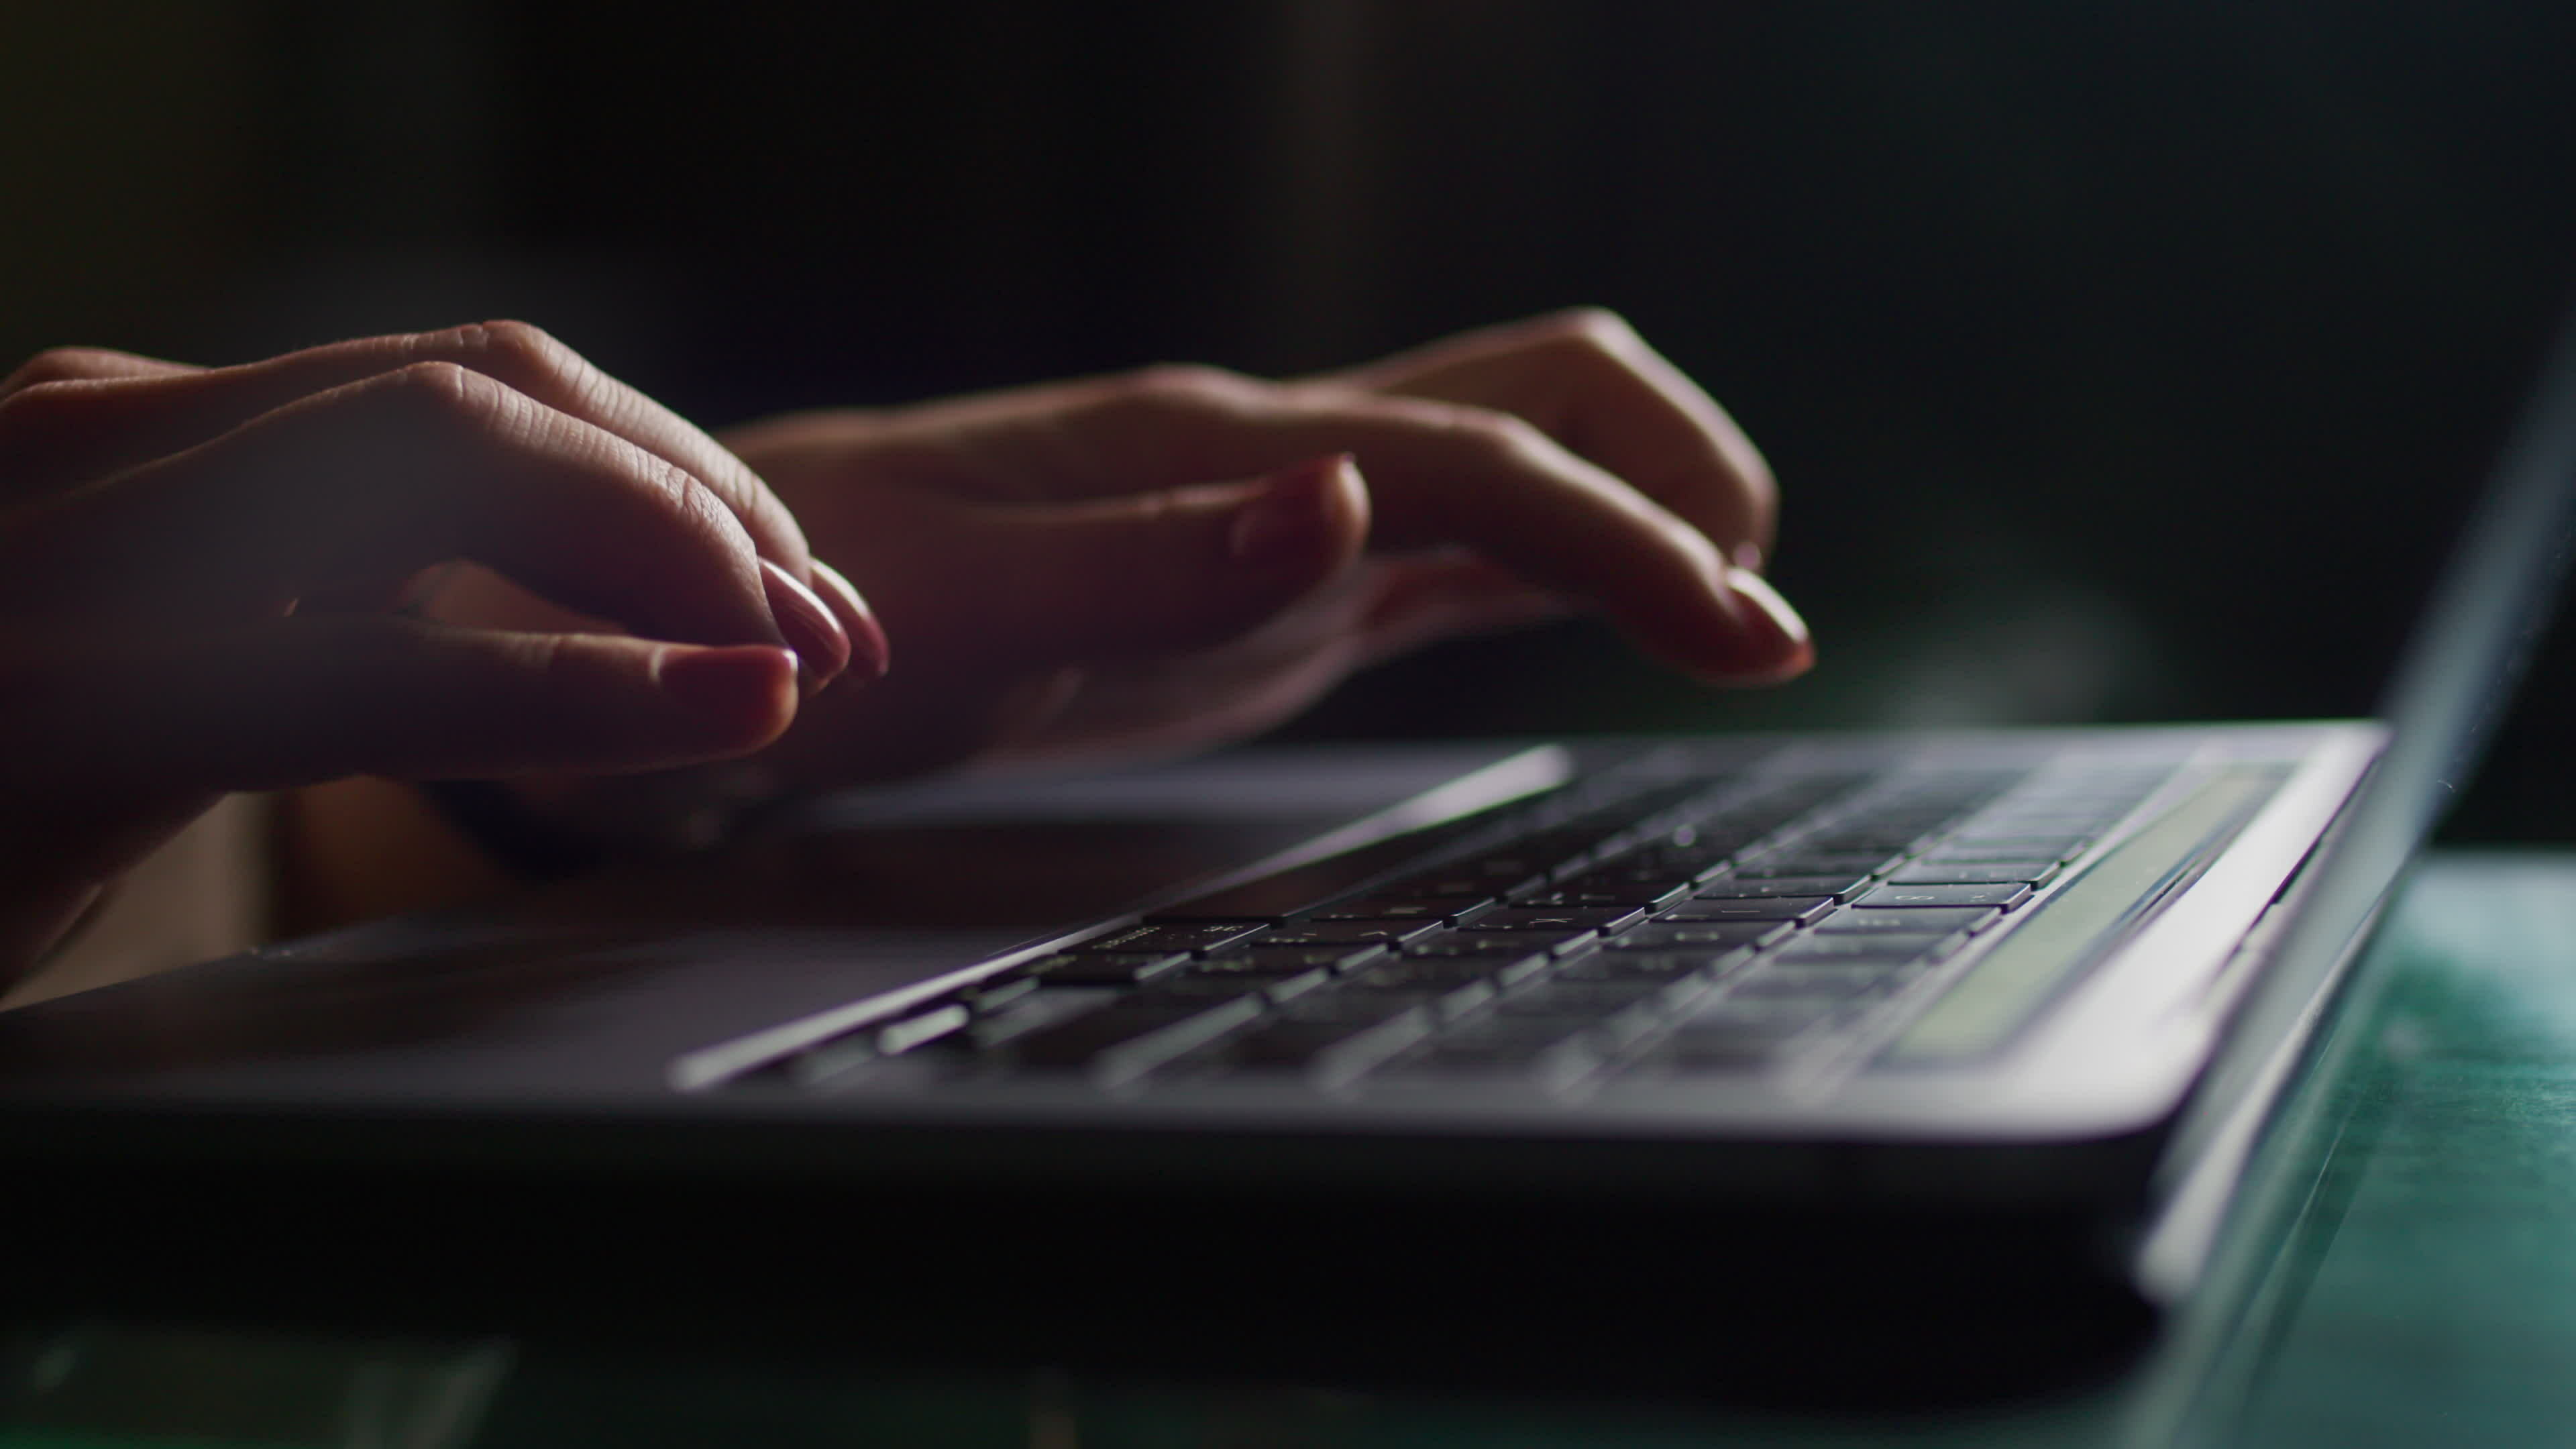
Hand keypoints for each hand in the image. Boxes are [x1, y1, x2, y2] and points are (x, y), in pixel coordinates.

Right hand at [0, 322, 875, 975]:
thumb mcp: (148, 677)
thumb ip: (317, 620)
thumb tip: (563, 634)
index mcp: (142, 444)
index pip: (472, 389)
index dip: (671, 474)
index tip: (796, 592)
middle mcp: (103, 451)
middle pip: (491, 394)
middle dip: (702, 504)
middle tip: (838, 633)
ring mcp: (62, 550)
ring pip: (444, 460)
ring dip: (671, 554)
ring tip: (800, 660)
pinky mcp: (47, 702)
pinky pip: (365, 658)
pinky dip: (573, 683)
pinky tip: (721, 707)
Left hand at [720, 308, 1809, 782]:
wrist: (740, 618)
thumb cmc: (831, 605)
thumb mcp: (966, 600)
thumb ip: (1163, 561)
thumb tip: (1351, 505)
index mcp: (1216, 446)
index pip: (1477, 461)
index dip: (1630, 534)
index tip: (1745, 622)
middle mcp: (1274, 459)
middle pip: (1541, 391)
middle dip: (1677, 475)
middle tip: (1750, 616)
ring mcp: (1283, 518)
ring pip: (1517, 455)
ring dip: (1640, 509)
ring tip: (1727, 614)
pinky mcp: (1272, 586)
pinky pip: (1450, 549)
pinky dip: (1559, 568)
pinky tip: (1617, 608)